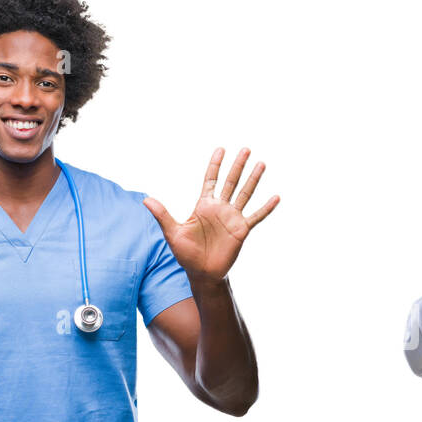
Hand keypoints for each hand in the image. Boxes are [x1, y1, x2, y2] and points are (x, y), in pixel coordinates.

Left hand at [144, 147, 277, 283]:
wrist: (202, 273)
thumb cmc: (186, 254)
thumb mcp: (173, 233)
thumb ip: (162, 215)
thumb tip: (145, 200)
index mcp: (204, 205)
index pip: (211, 179)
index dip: (215, 165)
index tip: (221, 149)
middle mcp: (220, 208)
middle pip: (231, 181)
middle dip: (238, 165)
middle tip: (246, 149)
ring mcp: (232, 218)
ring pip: (245, 194)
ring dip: (253, 179)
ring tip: (262, 164)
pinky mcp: (242, 230)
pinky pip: (256, 216)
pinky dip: (266, 208)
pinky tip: (276, 197)